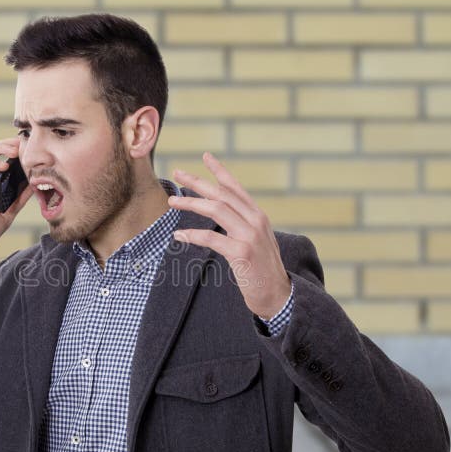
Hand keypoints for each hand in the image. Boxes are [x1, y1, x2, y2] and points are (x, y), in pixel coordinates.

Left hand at [168, 152, 290, 318]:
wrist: (278, 295)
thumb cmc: (262, 270)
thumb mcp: (257, 240)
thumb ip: (243, 225)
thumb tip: (223, 214)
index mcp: (258, 216)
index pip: (236, 188)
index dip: (220, 171)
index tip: (205, 157)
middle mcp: (255, 221)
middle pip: (222, 194)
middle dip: (198, 182)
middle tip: (177, 173)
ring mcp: (250, 236)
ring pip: (216, 210)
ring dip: (191, 203)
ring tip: (172, 201)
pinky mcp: (242, 253)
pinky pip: (212, 238)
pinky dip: (193, 235)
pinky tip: (179, 234)